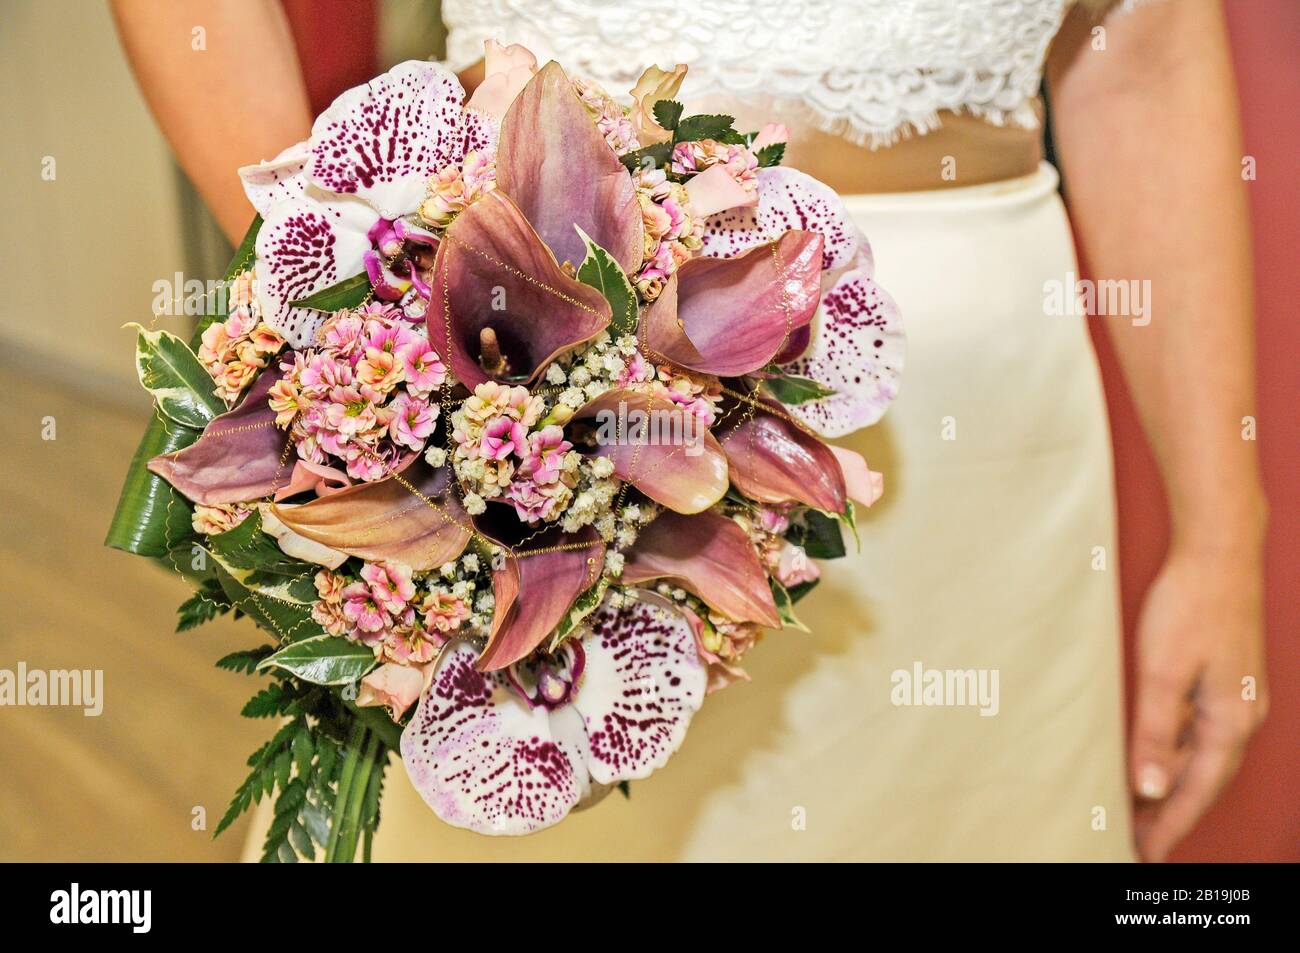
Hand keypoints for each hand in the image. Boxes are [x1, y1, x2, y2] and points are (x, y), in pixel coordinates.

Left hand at [1130, 542, 1267, 860]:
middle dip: (1172, 811)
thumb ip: (1154, 731)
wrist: (1220, 552)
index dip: (1169, 824)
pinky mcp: (1227, 678)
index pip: (1196, 791)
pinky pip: (1202, 729)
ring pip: (1203, 755)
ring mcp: (1238, 696)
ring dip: (1174, 781)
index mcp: (1229, 721)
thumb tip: (1148, 786)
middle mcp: (1242, 715)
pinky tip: (1156, 751)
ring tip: (1140, 804)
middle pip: (1204, 779)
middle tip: (1137, 838)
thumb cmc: (1190, 606)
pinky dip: (1179, 749)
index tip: (1144, 852)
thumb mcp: (1162, 671)